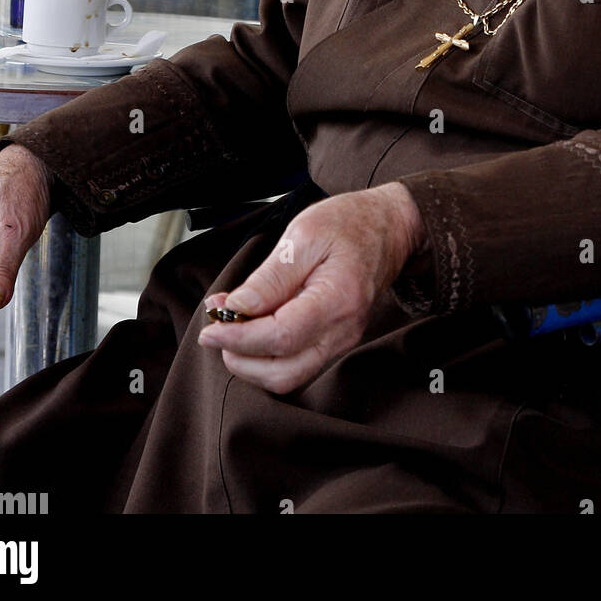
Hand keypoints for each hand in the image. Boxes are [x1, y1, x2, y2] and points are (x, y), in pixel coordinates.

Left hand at [198, 182, 426, 394]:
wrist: (390, 227)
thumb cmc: (349, 224)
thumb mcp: (304, 235)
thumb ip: (270, 277)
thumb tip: (236, 309)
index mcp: (337, 299)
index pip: (280, 338)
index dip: (238, 338)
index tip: (211, 327)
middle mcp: (343, 330)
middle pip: (282, 373)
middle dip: (240, 358)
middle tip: (217, 329)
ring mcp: (342, 340)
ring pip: (288, 377)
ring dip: (252, 362)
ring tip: (233, 328)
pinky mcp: (336, 342)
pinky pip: (297, 364)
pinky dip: (268, 356)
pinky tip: (254, 329)